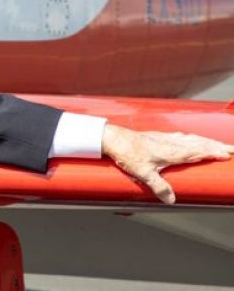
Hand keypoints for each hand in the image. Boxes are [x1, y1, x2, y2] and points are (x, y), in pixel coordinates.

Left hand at [101, 124, 233, 203]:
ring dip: (207, 141)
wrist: (113, 138)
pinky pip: (182, 136)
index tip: (228, 154)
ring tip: (219, 144)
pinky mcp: (158, 137)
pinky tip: (193, 138)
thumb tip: (171, 200)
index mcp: (172, 151)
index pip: (198, 151)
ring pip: (192, 138)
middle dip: (217, 145)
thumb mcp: (143, 174)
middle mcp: (171, 143)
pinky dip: (193, 137)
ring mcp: (165, 138)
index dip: (213, 152)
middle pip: (199, 143)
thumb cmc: (127, 154)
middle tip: (232, 148)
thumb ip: (159, 187)